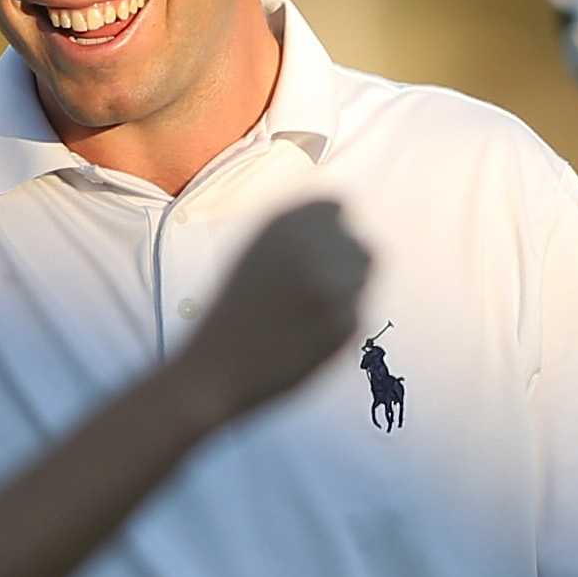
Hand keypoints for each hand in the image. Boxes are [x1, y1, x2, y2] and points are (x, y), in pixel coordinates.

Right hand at [173, 198, 370, 423]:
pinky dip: (336, 324)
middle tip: (311, 293)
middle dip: (342, 265)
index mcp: (283, 224)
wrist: (213, 369)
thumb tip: (343, 222)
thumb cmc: (230, 313)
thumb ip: (296, 235)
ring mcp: (333, 285)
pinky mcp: (346, 322)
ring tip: (303, 314)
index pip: (336, 207)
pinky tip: (303, 336)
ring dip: (344, 291)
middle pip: (359, 244)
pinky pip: (357, 313)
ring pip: (364, 277)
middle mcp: (313, 247)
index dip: (329, 231)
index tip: (316, 254)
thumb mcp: (252, 255)